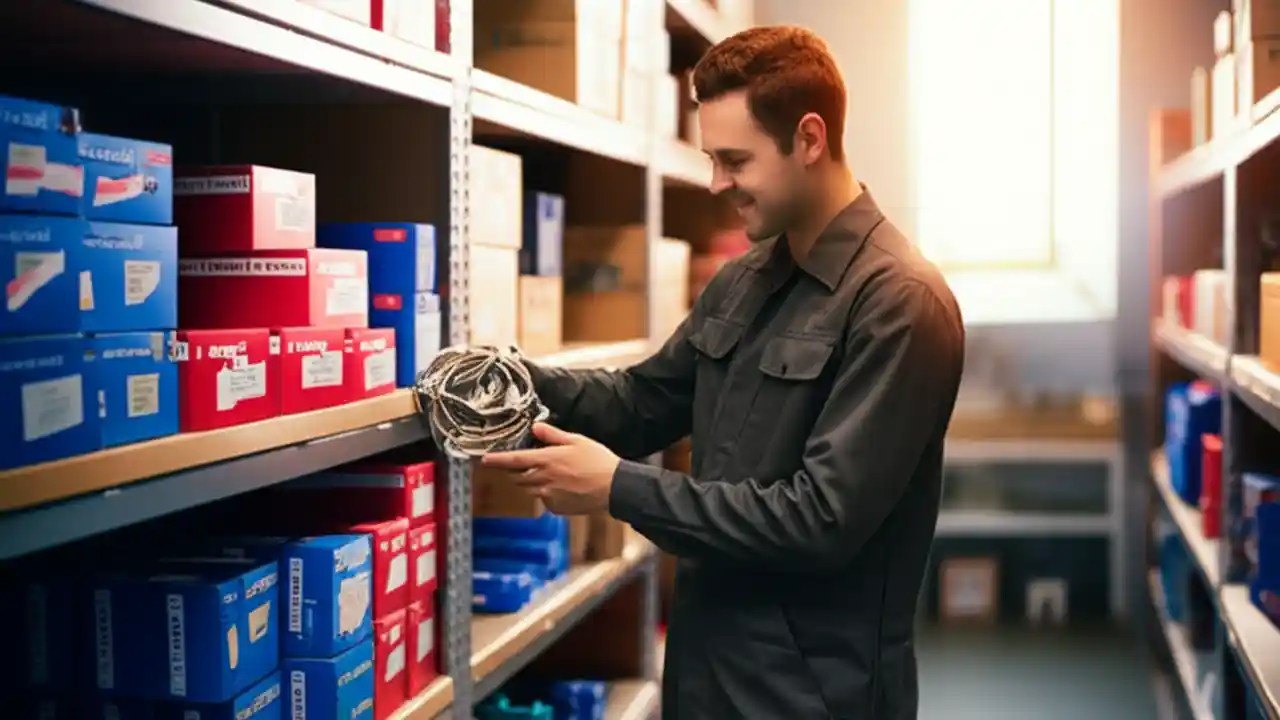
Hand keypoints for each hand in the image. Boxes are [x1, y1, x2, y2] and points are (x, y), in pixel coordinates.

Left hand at [481, 423, 619, 514]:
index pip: (514, 460)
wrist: (614, 488)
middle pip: (518, 477)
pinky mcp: (556, 508)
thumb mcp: (577, 441)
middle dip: (515, 471)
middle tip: (525, 464)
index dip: (497, 460)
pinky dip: (546, 493)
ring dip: (530, 481)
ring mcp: (548, 495)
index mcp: (546, 460)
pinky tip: (564, 487)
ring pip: (529, 489)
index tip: (484, 459)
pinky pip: (544, 500)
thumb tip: (536, 428)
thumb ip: (553, 435)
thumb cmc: (598, 461)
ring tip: (550, 474)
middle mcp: (543, 479)